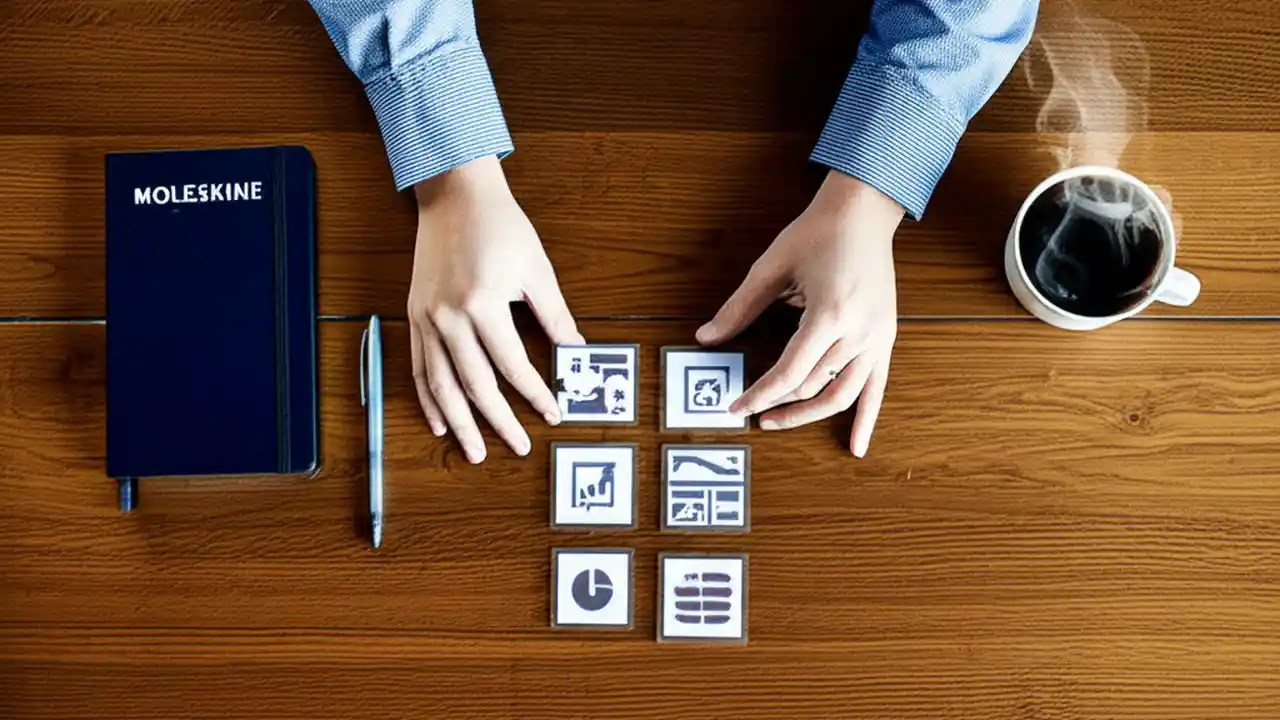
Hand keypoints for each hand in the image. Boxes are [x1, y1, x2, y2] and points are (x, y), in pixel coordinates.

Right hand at [407, 156, 582, 462]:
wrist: (454, 193)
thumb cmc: (500, 225)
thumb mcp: (536, 268)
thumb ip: (555, 315)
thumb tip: (576, 351)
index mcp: (482, 303)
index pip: (512, 365)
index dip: (535, 394)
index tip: (553, 414)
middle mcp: (449, 316)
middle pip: (476, 385)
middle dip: (498, 422)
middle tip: (518, 447)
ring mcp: (426, 318)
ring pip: (441, 385)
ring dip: (458, 423)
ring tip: (474, 450)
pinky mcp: (413, 315)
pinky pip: (418, 367)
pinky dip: (428, 398)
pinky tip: (439, 422)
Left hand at [696, 171, 903, 456]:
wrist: (864, 211)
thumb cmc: (818, 232)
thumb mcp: (771, 267)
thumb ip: (739, 307)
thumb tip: (706, 337)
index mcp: (829, 315)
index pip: (788, 373)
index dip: (759, 395)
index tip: (736, 407)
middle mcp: (857, 332)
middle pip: (813, 387)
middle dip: (779, 405)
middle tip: (751, 413)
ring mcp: (877, 338)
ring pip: (842, 395)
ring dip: (809, 416)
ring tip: (780, 422)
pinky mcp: (886, 338)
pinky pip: (877, 388)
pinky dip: (866, 420)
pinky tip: (855, 446)